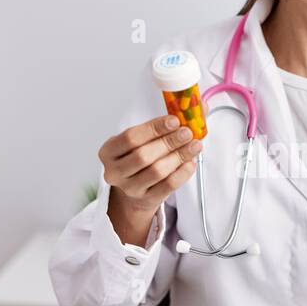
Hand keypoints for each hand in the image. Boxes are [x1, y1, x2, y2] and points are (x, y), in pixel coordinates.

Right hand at [100, 114, 201, 244]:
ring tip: (195, 146)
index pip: (130, 137)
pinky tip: (190, 162)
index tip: (174, 120)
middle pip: (143, 155)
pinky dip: (182, 173)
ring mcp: (129, 188)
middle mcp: (114, 171)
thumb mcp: (142, 140)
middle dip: (169, 142)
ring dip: (179, 156)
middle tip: (187, 133)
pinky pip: (167, 186)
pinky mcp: (146, 199)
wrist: (136, 189)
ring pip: (157, 171)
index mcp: (108, 151)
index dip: (154, 128)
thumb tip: (198, 106)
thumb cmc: (139, 156)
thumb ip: (163, 124)